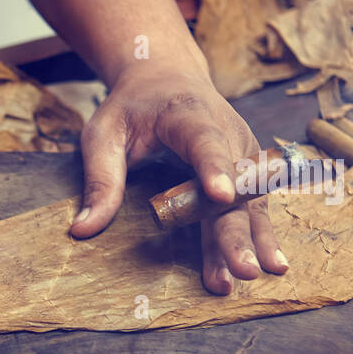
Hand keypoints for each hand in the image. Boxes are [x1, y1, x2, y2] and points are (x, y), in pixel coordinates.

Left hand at [69, 60, 288, 294]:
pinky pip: (253, 207)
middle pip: (235, 187)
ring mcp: (244, 154)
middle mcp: (229, 133)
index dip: (214, 169)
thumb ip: (99, 180)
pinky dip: (259, 237)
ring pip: (249, 203)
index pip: (204, 143)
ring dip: (252, 243)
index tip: (220, 195)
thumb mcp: (104, 134)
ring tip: (253, 277)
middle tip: (242, 270)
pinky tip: (270, 266)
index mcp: (190, 114)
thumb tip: (82, 230)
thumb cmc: (132, 107)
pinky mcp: (248, 172)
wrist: (167, 76)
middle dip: (237, 232)